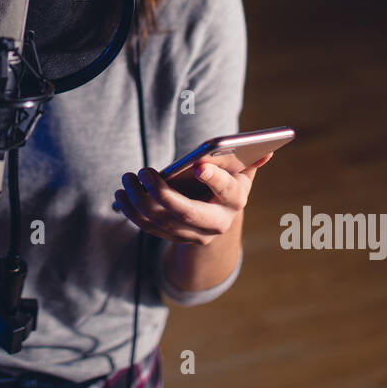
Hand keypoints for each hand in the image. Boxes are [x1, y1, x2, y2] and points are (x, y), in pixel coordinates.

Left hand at [112, 151, 274, 245]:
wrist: (217, 217)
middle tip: (142, 172)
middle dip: (161, 193)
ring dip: (139, 200)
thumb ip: (249, 160)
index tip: (199, 166)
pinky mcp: (174, 238)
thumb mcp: (240, 172)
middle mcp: (215, 223)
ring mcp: (193, 235)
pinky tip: (120, 195)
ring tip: (127, 178)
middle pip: (186, 213)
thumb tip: (266, 149)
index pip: (226, 191)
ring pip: (162, 221)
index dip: (214, 179)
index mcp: (235, 201)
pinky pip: (149, 228)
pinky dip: (132, 212)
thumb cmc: (227, 184)